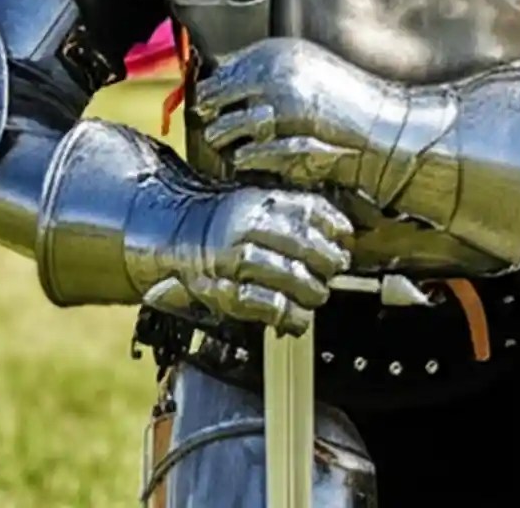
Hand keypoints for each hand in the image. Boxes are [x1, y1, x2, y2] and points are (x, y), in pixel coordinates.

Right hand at [136, 185, 352, 336]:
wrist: (174, 231)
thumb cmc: (228, 221)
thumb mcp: (261, 202)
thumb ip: (299, 213)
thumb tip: (345, 231)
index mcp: (258, 202)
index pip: (306, 210)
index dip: (332, 227)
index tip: (345, 238)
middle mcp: (243, 228)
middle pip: (299, 244)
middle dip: (325, 261)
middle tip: (334, 269)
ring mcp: (229, 259)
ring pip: (282, 275)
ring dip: (308, 289)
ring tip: (318, 294)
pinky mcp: (219, 291)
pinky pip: (259, 305)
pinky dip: (284, 313)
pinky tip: (297, 317)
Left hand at [191, 37, 394, 192]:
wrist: (387, 130)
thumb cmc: (346, 106)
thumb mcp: (307, 74)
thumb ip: (269, 75)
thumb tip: (223, 84)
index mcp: (278, 54)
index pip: (223, 71)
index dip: (214, 92)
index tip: (211, 106)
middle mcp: (276, 72)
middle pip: (216, 96)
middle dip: (212, 117)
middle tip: (214, 132)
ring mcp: (283, 105)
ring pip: (227, 127)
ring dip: (222, 141)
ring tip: (226, 148)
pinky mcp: (289, 141)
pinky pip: (250, 152)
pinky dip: (245, 159)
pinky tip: (245, 161)